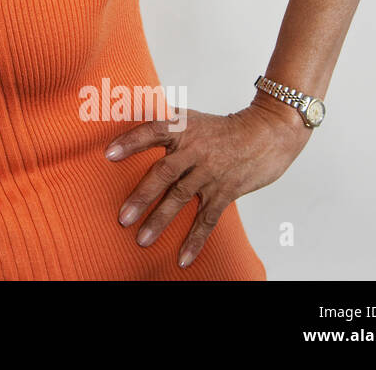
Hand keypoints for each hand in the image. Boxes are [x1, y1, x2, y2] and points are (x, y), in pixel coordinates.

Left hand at [103, 97, 311, 268]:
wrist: (267, 133)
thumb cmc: (221, 127)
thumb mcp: (191, 117)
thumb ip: (162, 124)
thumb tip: (123, 118)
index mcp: (183, 127)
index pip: (152, 131)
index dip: (130, 141)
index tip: (108, 154)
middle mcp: (195, 149)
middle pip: (164, 172)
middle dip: (142, 196)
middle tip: (123, 217)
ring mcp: (211, 172)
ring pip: (181, 198)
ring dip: (160, 220)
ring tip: (141, 239)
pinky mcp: (226, 191)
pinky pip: (208, 219)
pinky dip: (195, 240)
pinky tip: (183, 258)